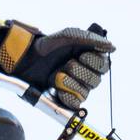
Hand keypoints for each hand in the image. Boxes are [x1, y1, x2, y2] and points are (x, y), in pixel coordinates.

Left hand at [0, 21, 114, 110]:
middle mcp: (85, 75)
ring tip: (56, 74)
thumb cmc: (47, 46)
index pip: (104, 66)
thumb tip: (112, 47)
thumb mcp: (68, 36)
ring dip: (69, 82)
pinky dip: (65, 95)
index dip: (94, 62)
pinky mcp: (65, 99)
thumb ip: (90, 39)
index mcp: (89, 60)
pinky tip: (56, 87)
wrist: (26, 58)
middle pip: (96, 81)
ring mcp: (76, 88)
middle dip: (79, 71)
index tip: (80, 55)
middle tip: (66, 64)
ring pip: (85, 92)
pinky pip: (75, 104)